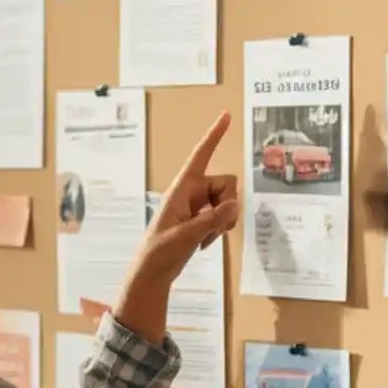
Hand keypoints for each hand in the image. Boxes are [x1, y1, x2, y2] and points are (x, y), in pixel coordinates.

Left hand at [113, 112, 238, 343]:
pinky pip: (224, 215)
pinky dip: (219, 229)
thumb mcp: (187, 235)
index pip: (201, 155)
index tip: (225, 116)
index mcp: (183, 187)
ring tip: (205, 237)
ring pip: (228, 201)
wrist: (154, 272)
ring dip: (224, 220)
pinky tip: (205, 242)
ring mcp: (198, 205)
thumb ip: (212, 219)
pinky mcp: (202, 219)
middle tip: (212, 226)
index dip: (214, 135)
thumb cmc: (162, 251)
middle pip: (227, 183)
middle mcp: (192, 191)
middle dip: (227, 204)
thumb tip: (232, 206)